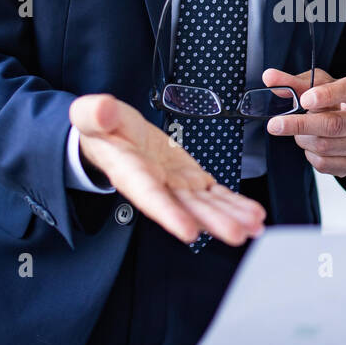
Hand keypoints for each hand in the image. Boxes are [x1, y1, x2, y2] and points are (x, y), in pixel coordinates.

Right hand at [69, 94, 264, 245]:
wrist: (110, 137)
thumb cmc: (100, 129)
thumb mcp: (91, 115)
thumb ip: (95, 114)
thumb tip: (101, 110)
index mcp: (130, 172)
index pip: (150, 196)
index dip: (169, 214)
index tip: (188, 231)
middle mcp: (157, 185)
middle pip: (187, 207)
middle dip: (213, 221)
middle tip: (237, 234)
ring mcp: (176, 185)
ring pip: (206, 204)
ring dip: (231, 216)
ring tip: (255, 227)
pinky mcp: (191, 179)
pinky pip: (215, 194)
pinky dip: (235, 204)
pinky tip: (254, 215)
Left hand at [261, 68, 345, 176]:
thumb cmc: (334, 99)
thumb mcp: (317, 85)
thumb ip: (293, 82)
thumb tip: (269, 78)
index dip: (328, 94)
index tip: (304, 99)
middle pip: (335, 124)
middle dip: (300, 124)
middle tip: (275, 124)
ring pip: (326, 145)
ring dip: (303, 139)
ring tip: (299, 131)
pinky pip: (325, 164)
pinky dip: (310, 155)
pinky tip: (311, 145)